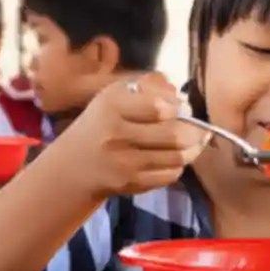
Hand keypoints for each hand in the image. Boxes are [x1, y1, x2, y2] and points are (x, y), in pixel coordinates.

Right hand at [60, 72, 207, 197]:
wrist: (73, 166)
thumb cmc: (99, 125)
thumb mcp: (113, 97)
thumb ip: (148, 88)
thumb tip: (180, 96)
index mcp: (111, 105)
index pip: (159, 107)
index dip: (177, 108)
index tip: (181, 108)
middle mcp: (115, 133)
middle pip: (174, 134)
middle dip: (193, 131)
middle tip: (196, 127)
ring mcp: (123, 161)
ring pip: (177, 156)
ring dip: (192, 149)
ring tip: (192, 143)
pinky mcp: (130, 183)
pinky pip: (169, 174)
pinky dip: (178, 166)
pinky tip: (172, 159)